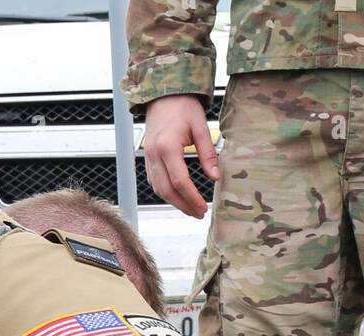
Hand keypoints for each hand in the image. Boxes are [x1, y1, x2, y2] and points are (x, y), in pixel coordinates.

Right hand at [143, 94, 219, 216]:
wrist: (163, 93)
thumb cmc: (182, 105)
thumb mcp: (201, 127)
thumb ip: (208, 153)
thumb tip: (215, 177)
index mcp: (167, 146)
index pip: (180, 181)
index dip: (192, 198)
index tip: (203, 208)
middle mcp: (154, 153)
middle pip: (167, 190)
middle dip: (183, 205)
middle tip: (199, 213)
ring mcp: (148, 156)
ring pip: (158, 188)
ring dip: (174, 202)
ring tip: (191, 209)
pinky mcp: (147, 157)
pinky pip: (154, 181)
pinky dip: (165, 192)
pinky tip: (178, 197)